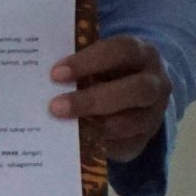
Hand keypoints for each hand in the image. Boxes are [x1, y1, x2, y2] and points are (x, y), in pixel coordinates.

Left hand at [51, 35, 170, 161]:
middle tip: (55, 106)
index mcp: (142, 53)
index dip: (89, 61)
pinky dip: (99, 143)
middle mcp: (156, 82)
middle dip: (93, 100)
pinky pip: (125, 144)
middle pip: (135, 90)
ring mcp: (155, 113)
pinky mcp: (146, 138)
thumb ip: (78, 63)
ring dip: (94, 126)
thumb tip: (39, 72)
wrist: (138, 94)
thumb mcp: (98, 58)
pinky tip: (75, 140)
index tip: (56, 74)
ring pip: (131, 122)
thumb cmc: (108, 69)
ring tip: (62, 125)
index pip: (122, 51)